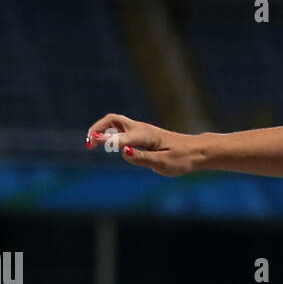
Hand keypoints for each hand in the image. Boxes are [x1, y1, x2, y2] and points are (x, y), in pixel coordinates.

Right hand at [85, 114, 200, 175]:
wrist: (194, 151)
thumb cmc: (180, 158)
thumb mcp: (162, 163)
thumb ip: (142, 158)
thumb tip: (123, 151)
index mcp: (145, 136)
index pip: (121, 138)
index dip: (107, 142)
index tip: (92, 145)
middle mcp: (140, 129)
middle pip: (112, 120)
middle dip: (97, 128)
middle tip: (88, 144)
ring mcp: (140, 130)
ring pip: (115, 123)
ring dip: (101, 129)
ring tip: (91, 143)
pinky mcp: (142, 135)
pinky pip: (120, 129)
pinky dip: (108, 133)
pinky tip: (105, 143)